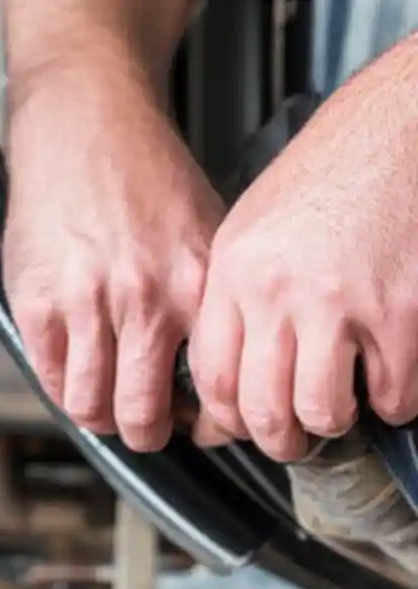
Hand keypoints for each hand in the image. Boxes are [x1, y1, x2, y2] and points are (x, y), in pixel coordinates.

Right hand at [4, 61, 223, 450]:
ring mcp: (86, 304)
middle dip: (147, 434)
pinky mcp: (37, 302)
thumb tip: (210, 375)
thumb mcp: (207, 233)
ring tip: (107, 406)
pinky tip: (75, 371)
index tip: (199, 424)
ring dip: (101, 417)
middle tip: (147, 427)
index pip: (212, 393)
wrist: (84, 125)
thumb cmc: (145, 175)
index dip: (208, 425)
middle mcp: (145, 300)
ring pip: (93, 407)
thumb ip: (207, 303)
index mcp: (198, 286)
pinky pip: (51, 378)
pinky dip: (63, 388)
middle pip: (145, 418)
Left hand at [190, 58, 417, 460]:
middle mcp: (279, 292)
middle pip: (262, 409)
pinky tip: (390, 379)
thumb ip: (237, 294)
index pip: (212, 378)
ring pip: (323, 412)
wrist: (400, 125)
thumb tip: (234, 366)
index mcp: (235, 273)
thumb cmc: (333, 169)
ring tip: (341, 408)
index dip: (227, 420)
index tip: (240, 428)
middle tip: (293, 438)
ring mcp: (342, 303)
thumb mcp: (254, 226)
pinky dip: (395, 401)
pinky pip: (394, 394)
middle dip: (279, 440)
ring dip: (334, 423)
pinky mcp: (402, 311)